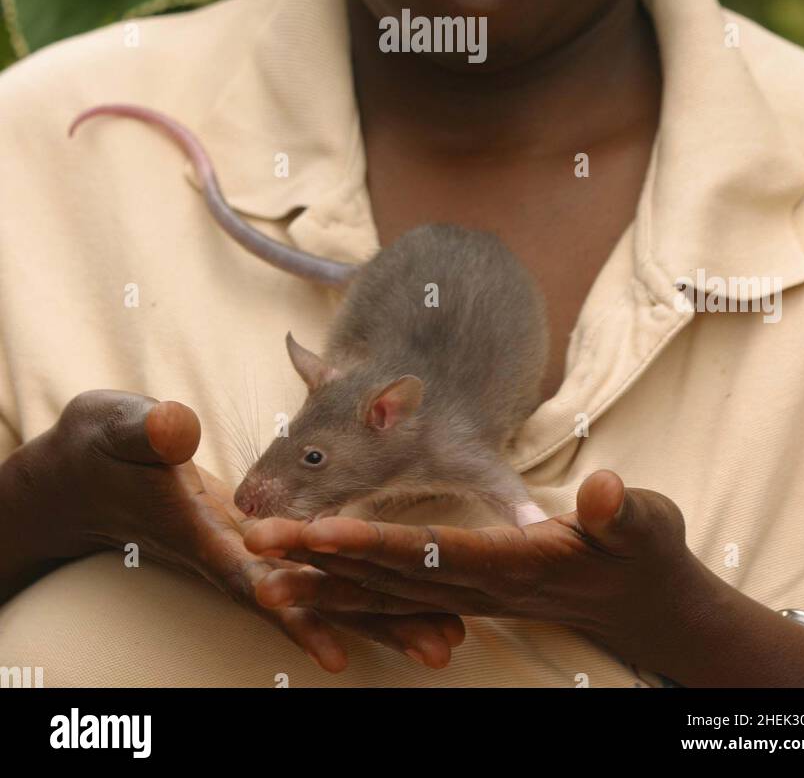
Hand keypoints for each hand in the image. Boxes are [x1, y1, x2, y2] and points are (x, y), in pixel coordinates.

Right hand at [15, 391, 463, 672]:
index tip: (337, 647)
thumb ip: (147, 433)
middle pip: (312, 600)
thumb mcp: (114, 428)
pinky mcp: (262, 542)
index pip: (252, 575)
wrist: (84, 475)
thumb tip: (176, 431)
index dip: (295, 609)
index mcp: (202, 530)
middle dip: (372, 625)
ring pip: (325, 590)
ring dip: (382, 615)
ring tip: (446, 640)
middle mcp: (235, 552)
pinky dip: (361, 587)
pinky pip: (320, 571)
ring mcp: (252, 551)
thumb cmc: (98, 449)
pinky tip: (406, 605)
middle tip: (438, 647)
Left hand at [243, 469, 709, 679]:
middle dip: (323, 562)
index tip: (324, 530)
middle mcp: (481, 586)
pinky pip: (397, 600)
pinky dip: (350, 599)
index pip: (434, 551)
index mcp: (514, 563)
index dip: (378, 542)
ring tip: (262, 583)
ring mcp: (469, 596)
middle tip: (260, 546)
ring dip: (323, 587)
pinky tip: (310, 597)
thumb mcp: (644, 525)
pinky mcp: (464, 595)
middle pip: (390, 574)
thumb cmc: (644, 554)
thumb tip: (604, 489)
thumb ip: (620, 512)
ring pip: (384, 593)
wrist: (649, 604)